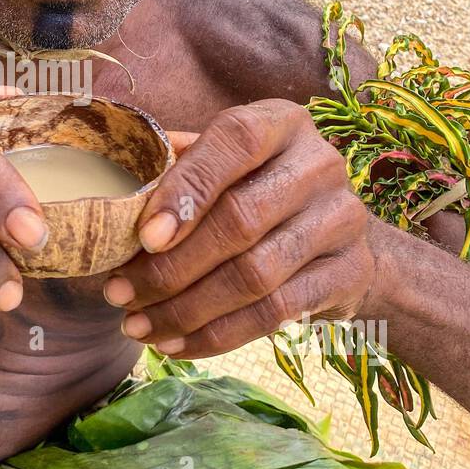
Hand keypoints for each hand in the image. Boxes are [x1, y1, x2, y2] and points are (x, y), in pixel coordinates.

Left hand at [103, 100, 373, 356]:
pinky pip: (276, 313)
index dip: (187, 189)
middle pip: (240, 220)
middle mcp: (319, 165)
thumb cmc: (257, 191)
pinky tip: (177, 345)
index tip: (144, 236)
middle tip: (119, 294)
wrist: (340, 239)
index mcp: (281, 123)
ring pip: (255, 275)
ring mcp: (342, 219)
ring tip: (139, 326)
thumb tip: (118, 197)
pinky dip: (218, 335)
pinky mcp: (351, 272)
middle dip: (170, 267)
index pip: (235, 143)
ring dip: (186, 309)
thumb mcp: (223, 167)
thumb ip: (177, 170)